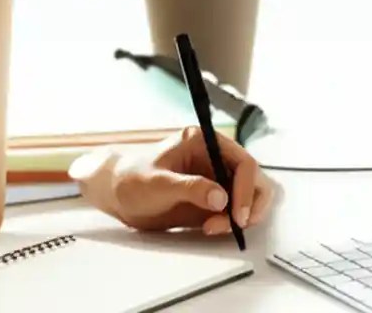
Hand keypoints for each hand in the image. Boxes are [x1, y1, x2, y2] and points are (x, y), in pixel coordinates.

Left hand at [70, 127, 276, 235]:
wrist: (117, 194)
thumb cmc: (132, 180)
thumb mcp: (158, 184)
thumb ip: (190, 188)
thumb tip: (221, 199)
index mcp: (206, 143)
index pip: (244, 162)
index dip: (247, 189)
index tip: (237, 215)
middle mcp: (217, 158)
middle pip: (254, 179)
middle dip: (249, 204)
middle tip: (235, 225)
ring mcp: (217, 178)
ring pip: (250, 196)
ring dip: (241, 216)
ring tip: (213, 228)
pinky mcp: (214, 198)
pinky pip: (235, 211)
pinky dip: (230, 223)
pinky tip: (210, 228)